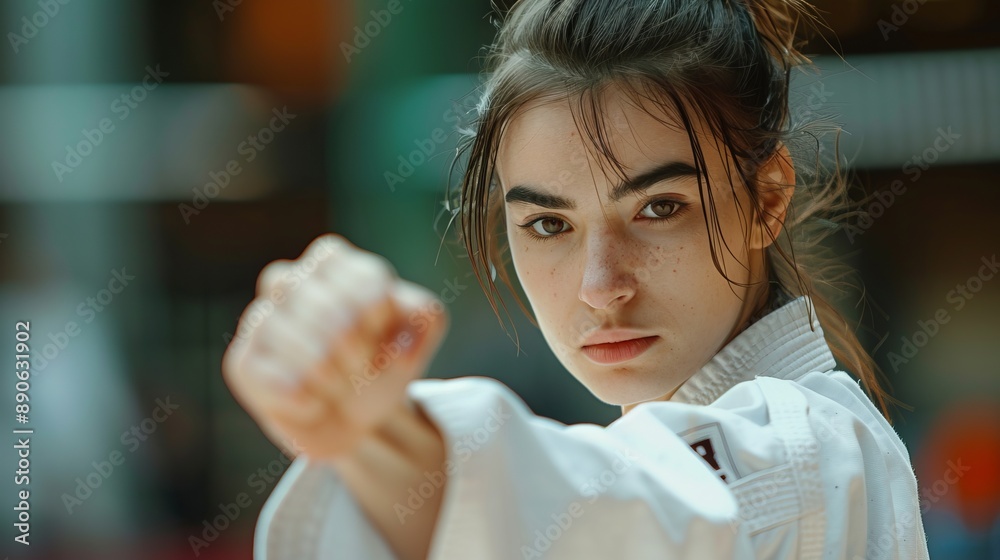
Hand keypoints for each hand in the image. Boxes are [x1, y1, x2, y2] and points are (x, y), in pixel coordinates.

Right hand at [222, 233, 449, 460]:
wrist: (367, 419)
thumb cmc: (386, 362)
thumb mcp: (420, 334)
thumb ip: (424, 318)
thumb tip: (398, 342)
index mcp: (330, 265)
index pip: (330, 258)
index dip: (361, 296)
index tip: (382, 329)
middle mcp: (288, 284)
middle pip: (295, 285)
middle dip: (340, 333)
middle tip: (363, 364)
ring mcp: (261, 322)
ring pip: (269, 323)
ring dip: (318, 365)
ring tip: (341, 386)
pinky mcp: (243, 364)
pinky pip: (253, 368)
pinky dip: (294, 393)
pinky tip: (315, 404)